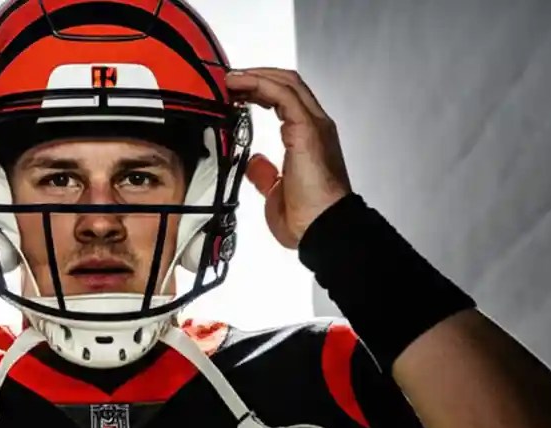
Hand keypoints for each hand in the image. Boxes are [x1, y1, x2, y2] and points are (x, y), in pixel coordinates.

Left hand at [226, 68, 351, 249]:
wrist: (323, 229)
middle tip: (227, 80)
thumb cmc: (307, 218)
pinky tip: (238, 84)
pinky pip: (282, 94)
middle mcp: (315, 126)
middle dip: (255, 76)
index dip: (259, 90)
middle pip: (287, 84)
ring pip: (286, 83)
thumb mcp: (275, 192)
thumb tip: (254, 163)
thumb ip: (265, 174)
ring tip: (229, 78)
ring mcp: (314, 125)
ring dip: (254, 76)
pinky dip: (258, 83)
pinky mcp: (307, 128)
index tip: (233, 92)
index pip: (286, 99)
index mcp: (308, 139)